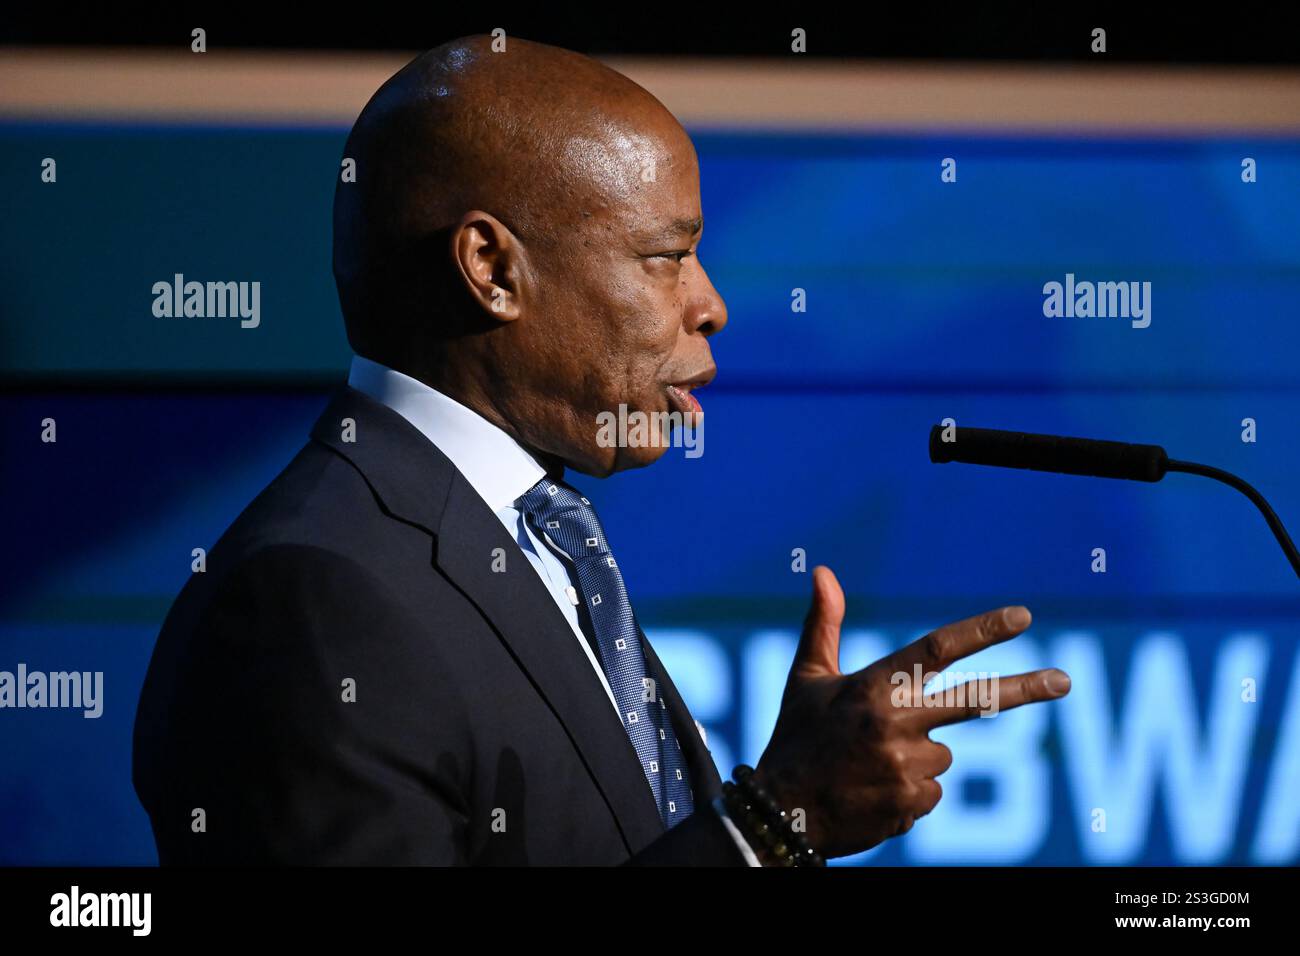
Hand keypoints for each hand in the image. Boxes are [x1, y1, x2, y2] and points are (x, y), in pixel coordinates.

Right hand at [751, 565, 1070, 858]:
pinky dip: (910, 789)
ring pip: (942, 754)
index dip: (982, 631)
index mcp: (872, 685)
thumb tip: (823, 570)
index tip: (1022, 617)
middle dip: (1026, 688)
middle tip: (1064, 681)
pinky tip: (874, 790)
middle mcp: (893, 722)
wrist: (782, 810)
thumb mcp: (806, 678)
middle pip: (976, 700)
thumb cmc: (796, 736)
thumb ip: (824, 624)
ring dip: (917, 756)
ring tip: (870, 764)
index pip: (937, 649)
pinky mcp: (912, 803)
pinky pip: (932, 790)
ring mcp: (906, 766)